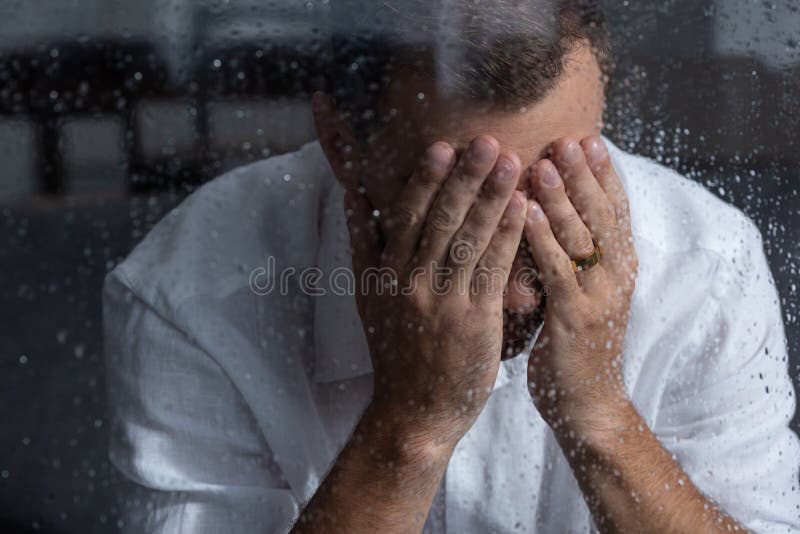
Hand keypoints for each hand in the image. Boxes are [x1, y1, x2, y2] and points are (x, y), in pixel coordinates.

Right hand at [344, 136, 526, 447]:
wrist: (412, 410)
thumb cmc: (395, 350)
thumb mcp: (366, 296)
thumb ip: (362, 243)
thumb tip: (352, 194)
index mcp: (383, 272)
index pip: (403, 215)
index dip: (424, 179)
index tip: (442, 145)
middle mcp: (409, 281)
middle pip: (438, 218)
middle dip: (463, 176)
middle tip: (485, 138)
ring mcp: (441, 300)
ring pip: (467, 237)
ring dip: (489, 195)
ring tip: (509, 159)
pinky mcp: (473, 320)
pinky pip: (492, 268)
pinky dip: (508, 234)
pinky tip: (523, 206)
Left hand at [524, 136, 637, 434]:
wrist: (588, 406)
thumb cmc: (575, 346)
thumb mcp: (580, 295)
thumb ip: (572, 259)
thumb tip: (552, 220)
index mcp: (618, 268)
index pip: (615, 210)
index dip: (603, 174)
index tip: (587, 138)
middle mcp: (616, 276)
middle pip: (603, 214)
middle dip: (584, 174)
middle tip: (567, 137)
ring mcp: (599, 297)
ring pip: (583, 237)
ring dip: (563, 198)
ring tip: (544, 162)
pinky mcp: (576, 319)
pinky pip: (557, 270)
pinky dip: (541, 238)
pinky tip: (524, 211)